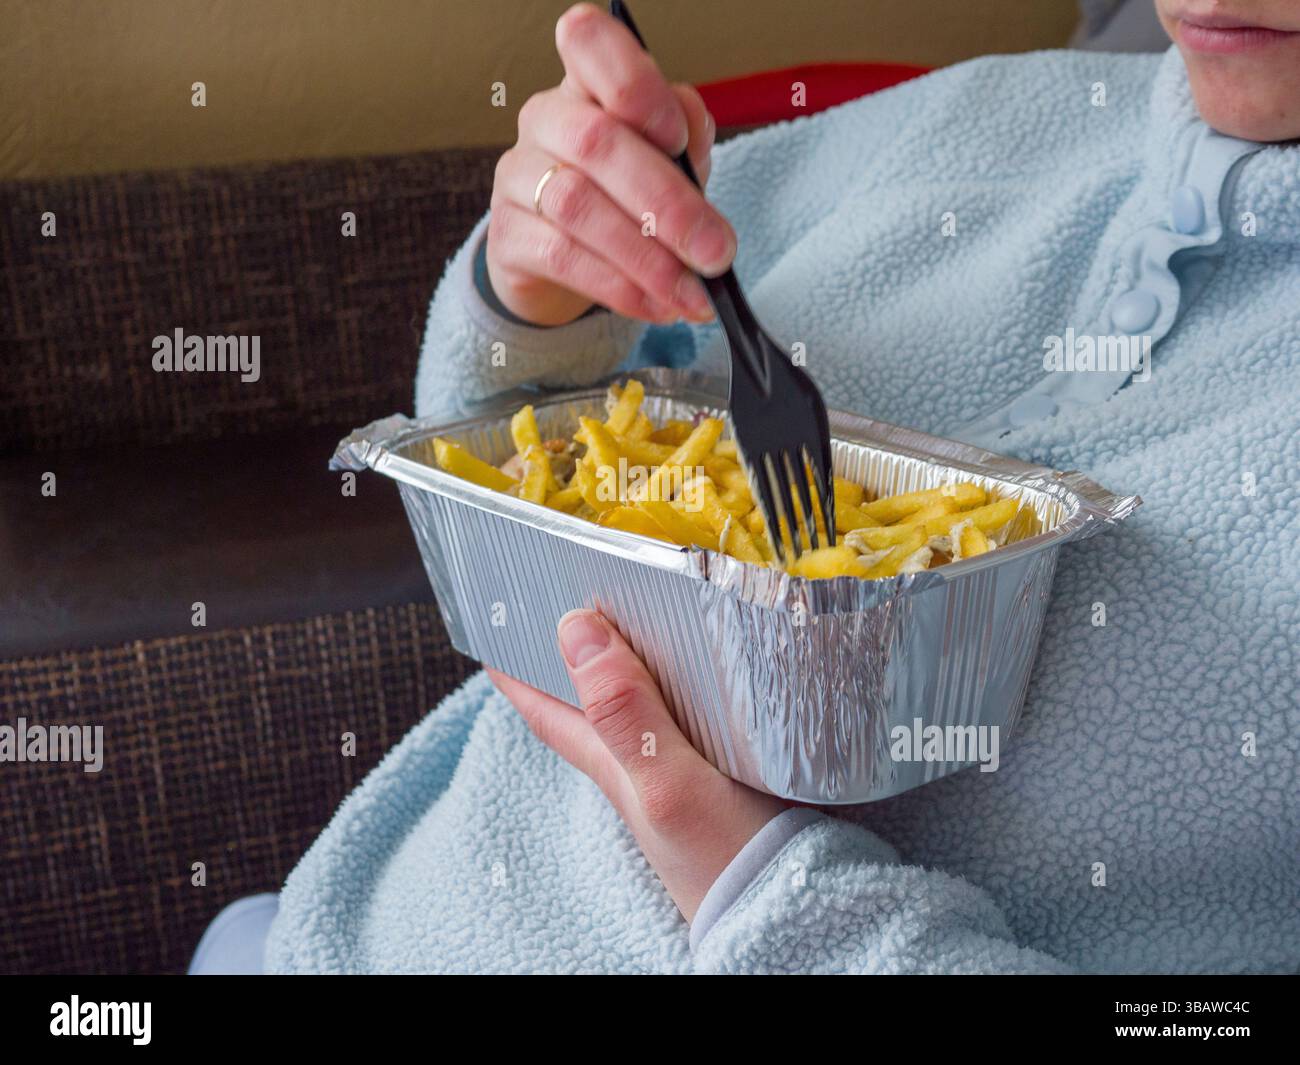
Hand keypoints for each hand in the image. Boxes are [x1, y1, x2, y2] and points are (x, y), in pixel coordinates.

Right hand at [485, 2, 734, 326]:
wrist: (563, 260)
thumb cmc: (626, 196)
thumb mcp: (668, 162)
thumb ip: (686, 139)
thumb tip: (692, 135)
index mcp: (587, 82)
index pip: (590, 43)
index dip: (637, 86)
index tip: (678, 138)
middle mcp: (545, 119)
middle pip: (598, 143)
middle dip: (668, 204)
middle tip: (716, 252)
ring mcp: (517, 176)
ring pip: (578, 207)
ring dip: (647, 258)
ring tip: (691, 294)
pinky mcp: (507, 236)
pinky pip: (563, 258)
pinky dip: (619, 287)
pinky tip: (656, 306)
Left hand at [486, 609, 786, 921]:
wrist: (787, 915)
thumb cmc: (727, 859)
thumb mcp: (667, 781)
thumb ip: (625, 712)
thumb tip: (574, 630)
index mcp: (614, 766)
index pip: (547, 709)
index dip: (516, 669)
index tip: (496, 625)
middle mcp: (640, 770)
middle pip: (587, 706)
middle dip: (569, 658)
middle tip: (561, 607)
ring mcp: (680, 779)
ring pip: (638, 711)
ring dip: (628, 669)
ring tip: (628, 624)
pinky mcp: (724, 781)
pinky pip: (689, 722)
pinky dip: (686, 691)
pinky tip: (704, 678)